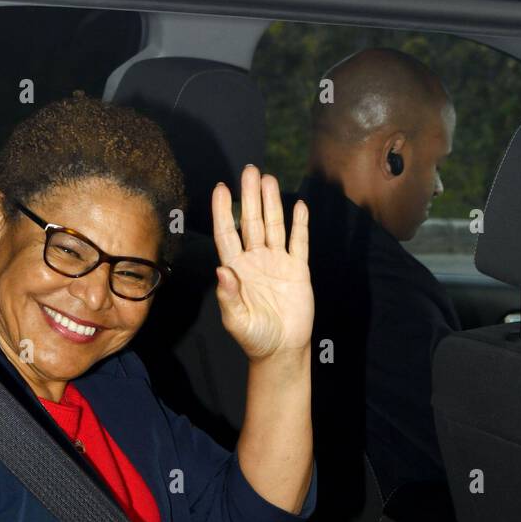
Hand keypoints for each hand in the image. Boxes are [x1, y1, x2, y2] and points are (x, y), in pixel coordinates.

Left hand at [211, 166, 313, 360]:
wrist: (282, 351)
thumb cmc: (255, 338)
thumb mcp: (237, 321)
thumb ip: (229, 296)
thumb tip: (222, 271)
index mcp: (236, 270)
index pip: (227, 234)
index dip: (223, 212)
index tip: (221, 189)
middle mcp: (255, 261)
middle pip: (251, 222)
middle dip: (250, 196)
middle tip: (249, 170)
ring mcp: (277, 263)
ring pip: (273, 227)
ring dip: (271, 203)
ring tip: (268, 179)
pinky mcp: (298, 271)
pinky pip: (299, 243)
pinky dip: (299, 225)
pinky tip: (299, 207)